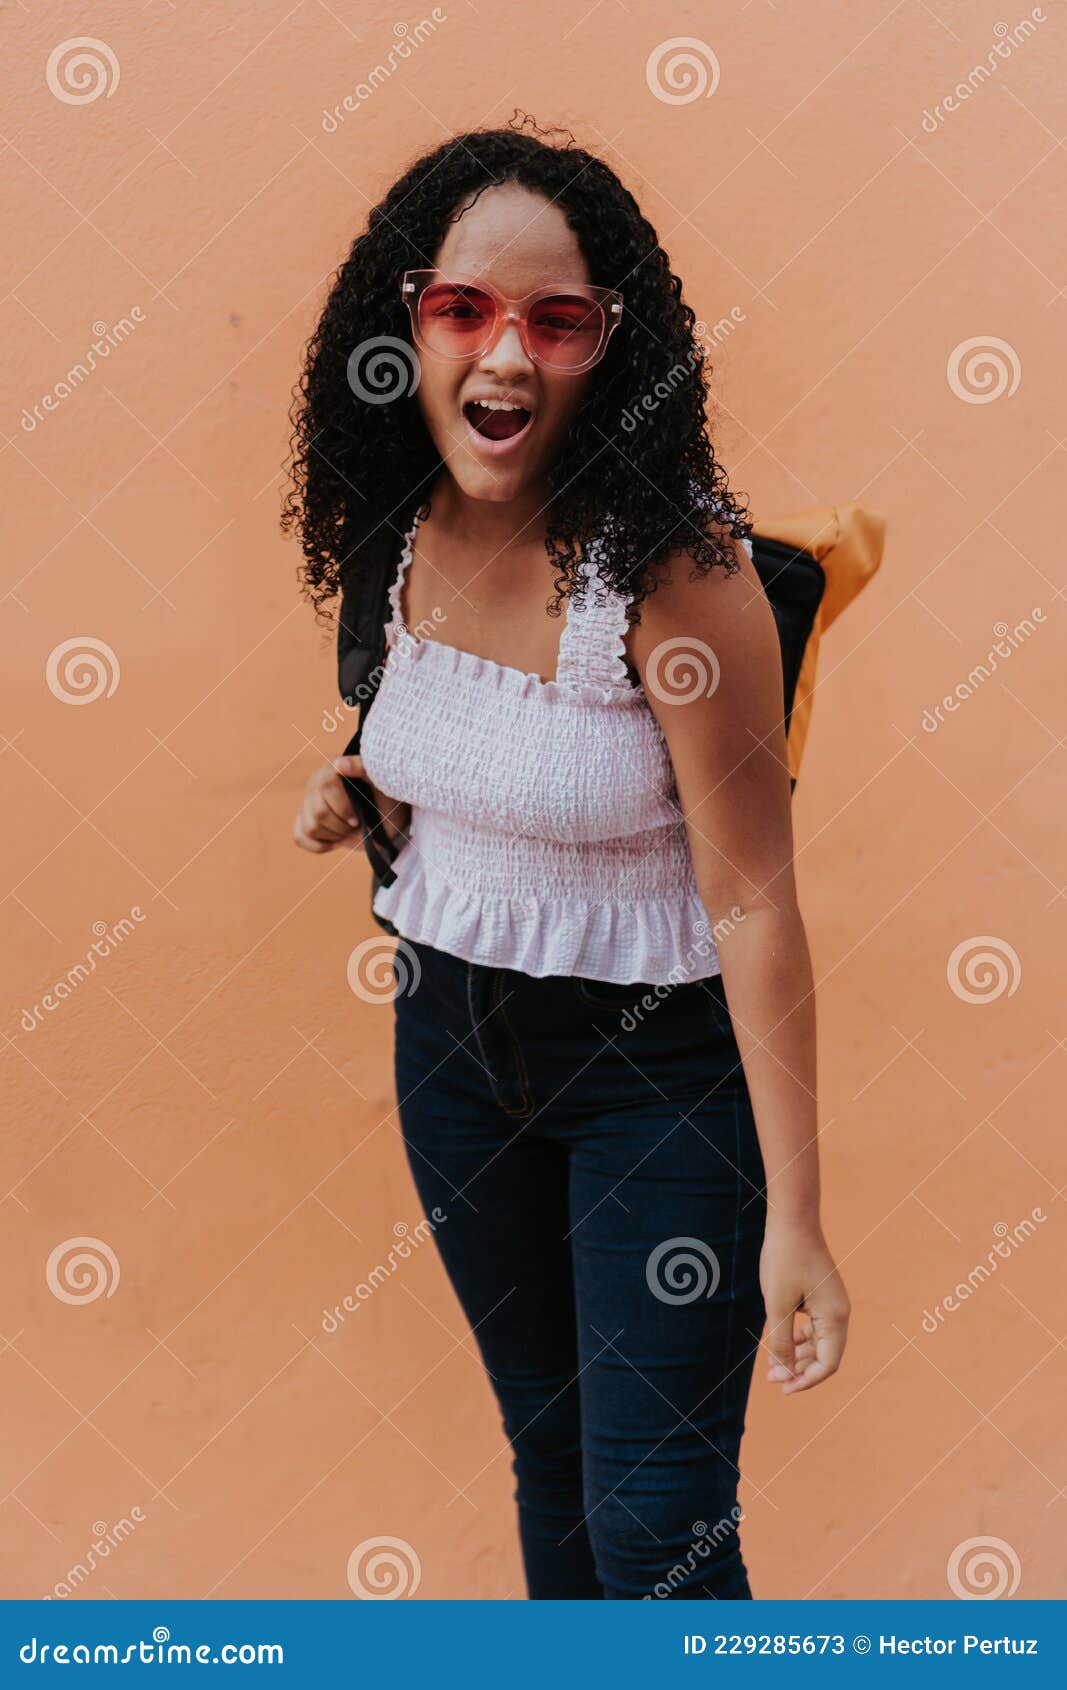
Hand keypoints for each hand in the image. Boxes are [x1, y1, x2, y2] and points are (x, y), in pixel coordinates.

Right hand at [291, 754, 408, 853]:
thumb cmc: (386, 796)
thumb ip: (361, 768)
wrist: (387, 814)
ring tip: (348, 830)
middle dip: (341, 826)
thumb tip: (339, 765)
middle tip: (356, 826)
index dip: (342, 807)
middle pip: (318, 812)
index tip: (357, 819)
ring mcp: (308, 802)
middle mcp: (316, 783)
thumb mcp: (380, 781)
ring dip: (334, 836)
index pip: (326, 785)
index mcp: (333, 770)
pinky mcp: (305, 819)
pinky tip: (334, 842)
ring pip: (310, 827)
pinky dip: (318, 846)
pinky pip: (299, 836)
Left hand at [760, 1217, 849, 1394]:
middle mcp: (839, 1312)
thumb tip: (784, 1371)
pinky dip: (799, 1337)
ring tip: (772, 1365)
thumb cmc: (785, 1259)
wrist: (792, 1219)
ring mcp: (832, 1302)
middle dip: (799, 1370)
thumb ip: (782, 1341)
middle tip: (771, 1378)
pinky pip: (814, 1326)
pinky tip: (780, 1340)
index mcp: (835, 1317)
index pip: (827, 1364)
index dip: (806, 1381)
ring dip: (797, 1355)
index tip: (783, 1387)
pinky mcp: (822, 1294)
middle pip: (825, 1355)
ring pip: (819, 1341)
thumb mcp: (777, 1305)